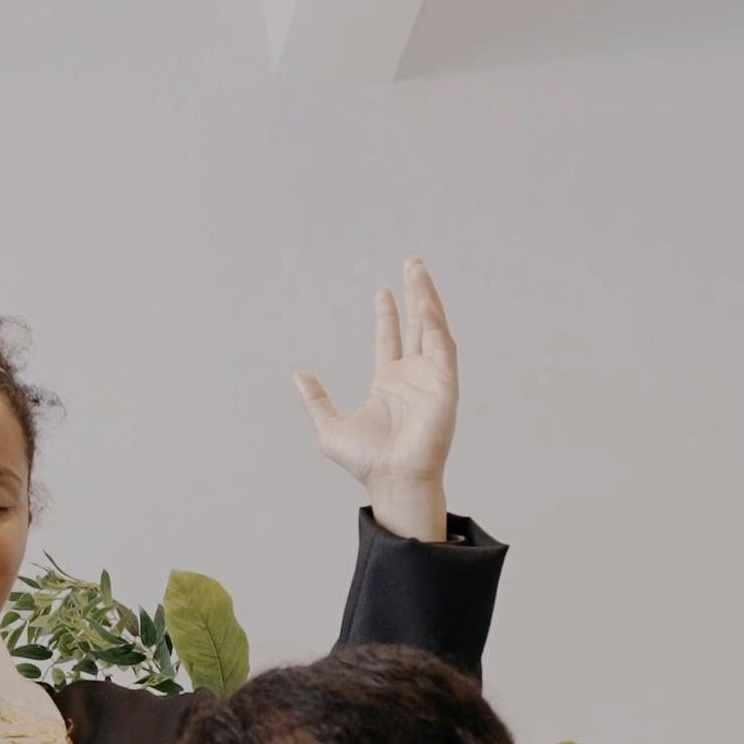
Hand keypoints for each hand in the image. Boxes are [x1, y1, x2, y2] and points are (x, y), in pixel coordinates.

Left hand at [291, 256, 459, 542]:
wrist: (393, 480)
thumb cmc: (367, 462)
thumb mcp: (329, 427)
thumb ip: (316, 400)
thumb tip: (298, 376)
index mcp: (389, 383)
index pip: (390, 339)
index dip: (388, 314)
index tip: (382, 290)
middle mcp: (413, 376)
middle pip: (417, 325)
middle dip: (416, 293)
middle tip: (413, 263)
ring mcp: (431, 378)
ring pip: (433, 328)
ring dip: (428, 298)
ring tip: (419, 270)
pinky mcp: (446, 385)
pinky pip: (443, 347)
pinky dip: (436, 323)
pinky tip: (426, 302)